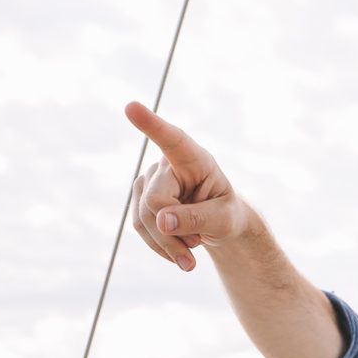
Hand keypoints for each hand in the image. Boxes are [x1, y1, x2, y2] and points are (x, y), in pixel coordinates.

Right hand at [125, 102, 247, 271]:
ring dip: (168, 244)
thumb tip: (162, 222)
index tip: (131, 107)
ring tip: (192, 250)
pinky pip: (139, 227)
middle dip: (173, 234)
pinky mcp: (139, 196)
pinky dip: (159, 246)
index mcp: (194, 158)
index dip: (151, 125)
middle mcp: (166, 163)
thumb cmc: (226, 214)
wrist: (218, 224)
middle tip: (196, 248)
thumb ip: (198, 219)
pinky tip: (177, 250)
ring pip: (144, 218)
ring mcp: (148, 179)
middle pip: (155, 201)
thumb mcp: (224, 220)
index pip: (171, 140)